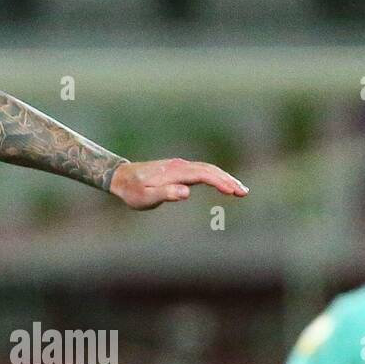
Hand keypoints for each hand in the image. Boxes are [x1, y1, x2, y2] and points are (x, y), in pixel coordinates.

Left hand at [109, 158, 248, 210]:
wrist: (120, 177)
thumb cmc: (132, 191)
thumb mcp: (145, 197)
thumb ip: (165, 194)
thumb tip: (186, 192)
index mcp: (174, 172)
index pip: (202, 174)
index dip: (219, 182)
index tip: (232, 191)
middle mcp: (179, 166)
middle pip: (209, 170)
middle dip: (228, 180)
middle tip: (244, 192)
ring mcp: (180, 166)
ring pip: (207, 169)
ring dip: (225, 178)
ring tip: (240, 190)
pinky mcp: (180, 169)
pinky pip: (202, 170)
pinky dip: (216, 176)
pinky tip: (224, 184)